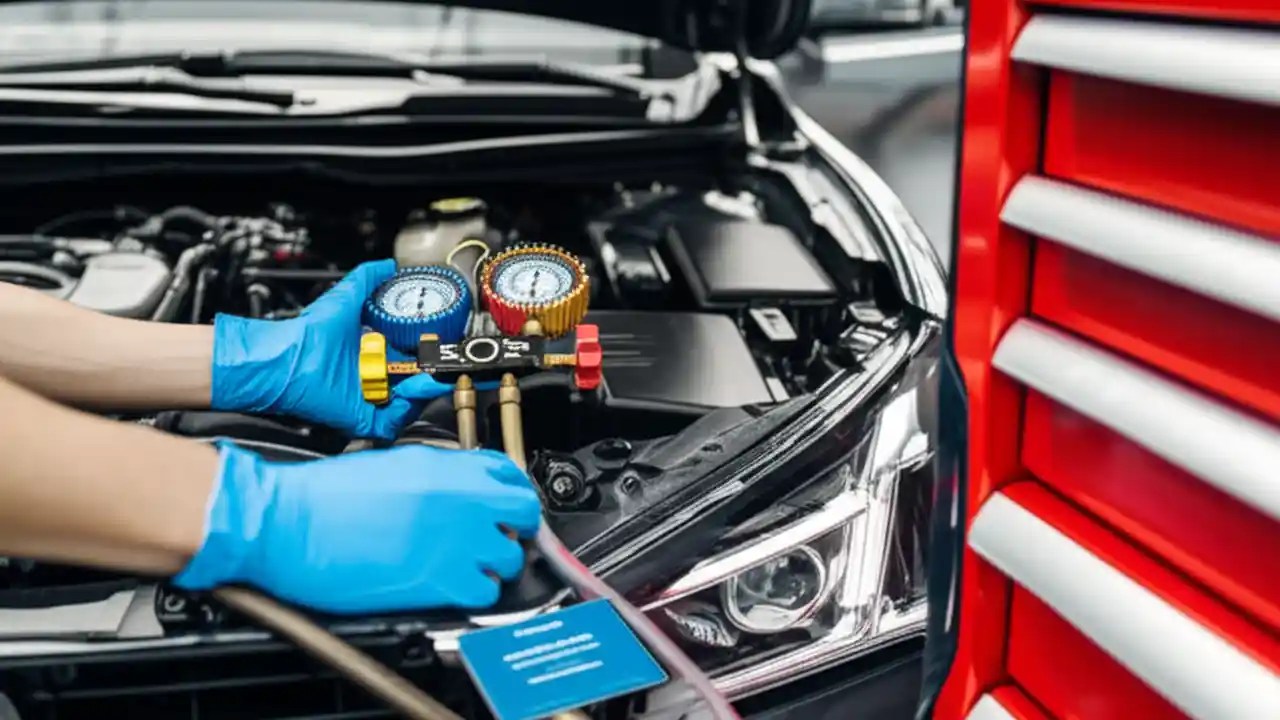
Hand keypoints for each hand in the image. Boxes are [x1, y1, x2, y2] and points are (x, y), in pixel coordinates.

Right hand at [174, 442, 541, 613]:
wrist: (288, 524)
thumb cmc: (323, 497)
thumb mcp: (392, 463)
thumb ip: (438, 472)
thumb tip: (462, 485)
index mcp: (446, 466)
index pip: (510, 471)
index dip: (511, 489)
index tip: (504, 501)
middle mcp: (460, 499)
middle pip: (525, 511)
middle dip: (516, 524)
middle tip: (496, 533)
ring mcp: (454, 540)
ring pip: (509, 556)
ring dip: (493, 561)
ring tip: (466, 563)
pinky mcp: (439, 581)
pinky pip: (484, 591)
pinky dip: (474, 592)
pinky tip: (452, 585)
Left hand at [211, 260, 448, 439]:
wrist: (289, 356)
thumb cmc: (309, 331)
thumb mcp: (347, 295)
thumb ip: (368, 277)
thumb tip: (388, 265)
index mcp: (371, 356)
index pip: (408, 362)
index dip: (426, 357)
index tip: (438, 349)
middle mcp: (371, 380)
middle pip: (412, 386)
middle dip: (429, 378)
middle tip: (438, 367)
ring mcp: (367, 400)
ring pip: (408, 407)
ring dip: (422, 394)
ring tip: (426, 379)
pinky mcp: (363, 418)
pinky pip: (393, 423)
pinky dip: (407, 410)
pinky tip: (411, 391)